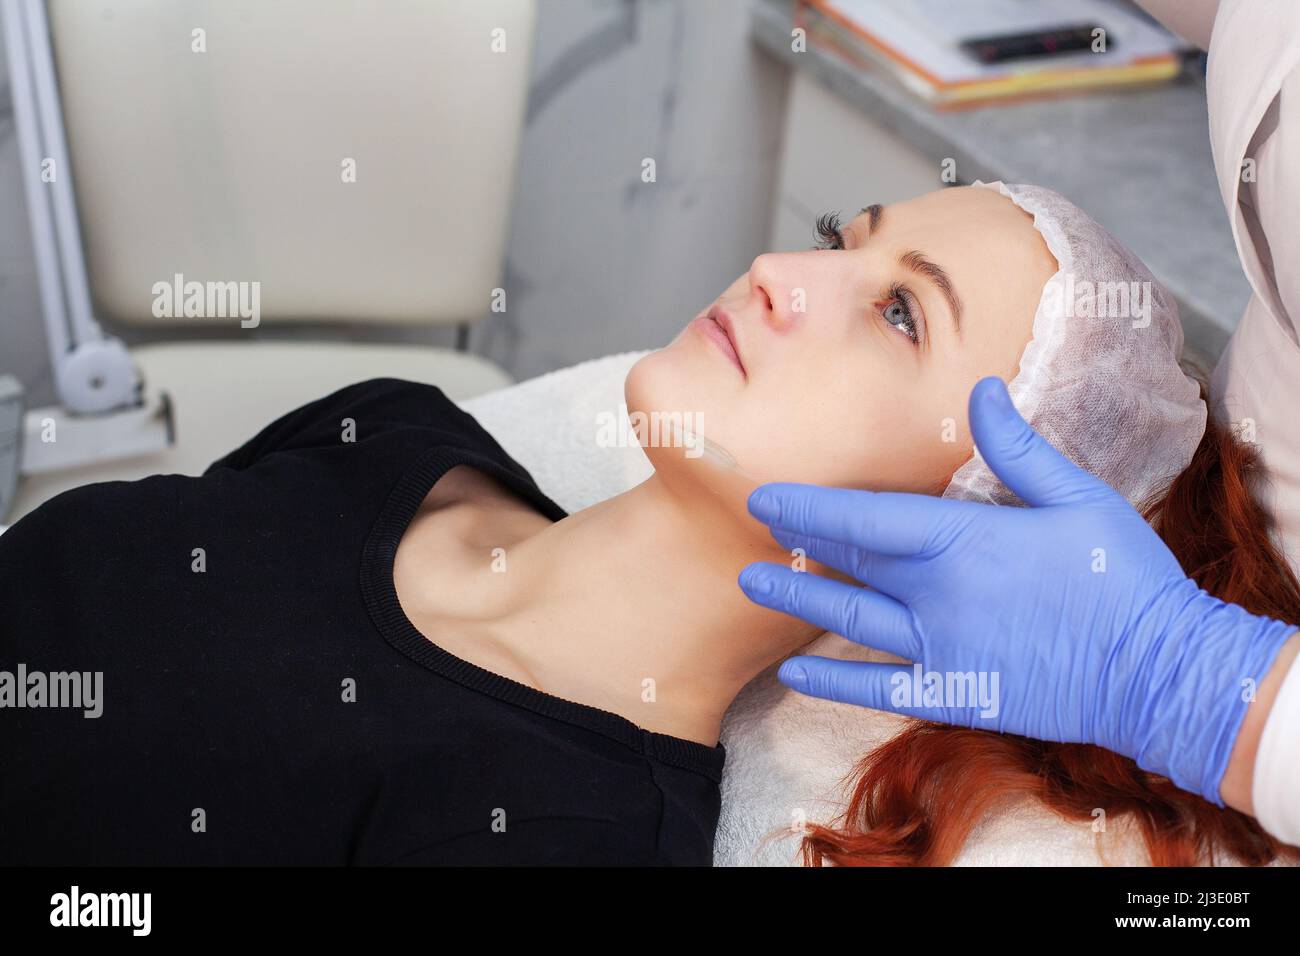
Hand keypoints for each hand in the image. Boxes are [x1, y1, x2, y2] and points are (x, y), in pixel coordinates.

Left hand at [738, 377, 1294, 804]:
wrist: (1159, 671)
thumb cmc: (1122, 575)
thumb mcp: (1077, 495)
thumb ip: (1018, 447)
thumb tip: (982, 389)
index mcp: (962, 540)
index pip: (864, 519)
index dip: (809, 507)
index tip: (766, 497)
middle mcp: (936, 594)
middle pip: (850, 563)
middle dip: (798, 542)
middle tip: (753, 528)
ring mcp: (939, 647)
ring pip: (851, 618)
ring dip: (800, 598)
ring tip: (754, 583)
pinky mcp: (952, 692)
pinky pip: (877, 687)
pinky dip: (832, 681)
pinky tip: (792, 674)